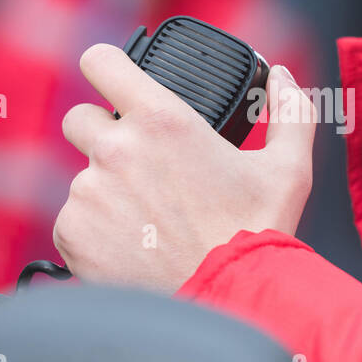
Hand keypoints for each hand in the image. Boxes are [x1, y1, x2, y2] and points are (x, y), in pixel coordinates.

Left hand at [52, 43, 315, 291]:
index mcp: (161, 119)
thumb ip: (289, 110)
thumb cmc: (258, 233)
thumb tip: (279, 76)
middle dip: (103, 135)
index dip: (106, 67)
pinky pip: (73, 221)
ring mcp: (89, 193)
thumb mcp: (289, 167)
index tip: (115, 82)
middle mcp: (116, 149)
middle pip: (80, 118)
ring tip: (148, 221)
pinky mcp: (73, 234)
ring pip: (82, 177)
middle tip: (140, 167)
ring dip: (106, 190)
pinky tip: (132, 247)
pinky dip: (95, 232)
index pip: (100, 61)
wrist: (229, 301)